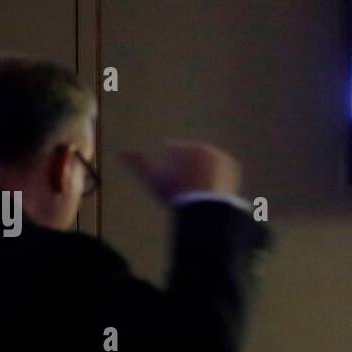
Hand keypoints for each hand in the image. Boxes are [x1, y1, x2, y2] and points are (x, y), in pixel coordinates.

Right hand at [119, 141, 241, 203]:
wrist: (205, 205)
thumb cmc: (175, 193)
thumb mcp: (152, 180)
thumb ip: (137, 164)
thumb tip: (120, 151)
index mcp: (179, 146)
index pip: (171, 154)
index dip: (171, 171)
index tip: (175, 185)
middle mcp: (199, 145)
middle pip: (190, 158)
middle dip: (188, 170)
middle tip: (188, 190)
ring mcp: (216, 154)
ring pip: (206, 164)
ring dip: (203, 174)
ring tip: (200, 191)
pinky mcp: (231, 165)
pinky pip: (221, 171)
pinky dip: (218, 179)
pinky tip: (212, 191)